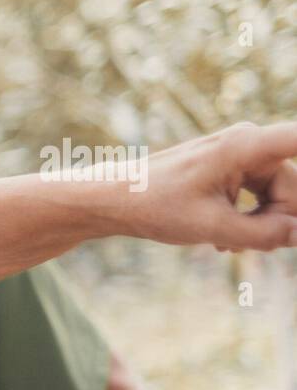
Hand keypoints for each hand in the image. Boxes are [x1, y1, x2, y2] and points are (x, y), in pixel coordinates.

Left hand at [117, 121, 296, 250]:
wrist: (111, 199)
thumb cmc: (154, 206)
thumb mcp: (213, 227)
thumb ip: (264, 233)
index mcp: (247, 145)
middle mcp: (248, 142)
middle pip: (293, 186)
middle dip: (280, 220)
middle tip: (254, 248)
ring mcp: (239, 154)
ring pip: (276, 194)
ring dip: (260, 224)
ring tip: (228, 245)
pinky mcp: (230, 167)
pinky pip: (258, 194)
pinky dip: (247, 217)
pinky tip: (223, 240)